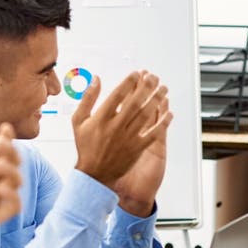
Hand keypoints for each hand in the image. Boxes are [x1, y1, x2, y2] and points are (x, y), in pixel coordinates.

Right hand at [72, 71, 172, 205]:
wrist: (94, 174)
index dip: (129, 83)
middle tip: (154, 77)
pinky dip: (162, 124)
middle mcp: (116, 127)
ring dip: (156, 101)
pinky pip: (152, 134)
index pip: (118, 95)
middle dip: (146, 87)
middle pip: (135, 102)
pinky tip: (169, 114)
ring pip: (145, 116)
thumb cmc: (86, 147)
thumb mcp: (79, 120)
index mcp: (101, 118)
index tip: (136, 74)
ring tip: (164, 89)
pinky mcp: (137, 148)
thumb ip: (88, 98)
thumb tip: (96, 79)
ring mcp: (127, 138)